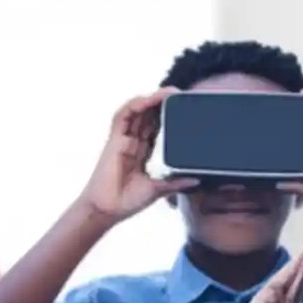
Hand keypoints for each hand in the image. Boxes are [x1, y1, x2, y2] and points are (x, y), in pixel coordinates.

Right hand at [77, 88, 197, 222]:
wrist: (106, 210)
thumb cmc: (127, 202)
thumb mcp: (157, 190)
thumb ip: (175, 183)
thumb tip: (196, 180)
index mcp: (143, 152)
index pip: (156, 128)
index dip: (168, 116)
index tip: (184, 108)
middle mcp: (133, 143)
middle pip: (148, 116)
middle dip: (162, 103)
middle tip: (180, 94)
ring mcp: (123, 140)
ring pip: (137, 112)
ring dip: (151, 99)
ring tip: (168, 92)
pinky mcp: (114, 140)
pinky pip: (122, 117)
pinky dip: (134, 105)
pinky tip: (147, 99)